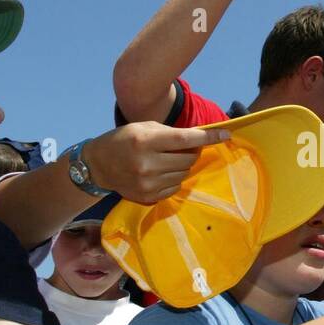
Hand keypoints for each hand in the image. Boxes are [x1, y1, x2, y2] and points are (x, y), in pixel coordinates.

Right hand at [86, 122, 230, 202]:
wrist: (97, 166)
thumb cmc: (123, 140)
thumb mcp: (143, 128)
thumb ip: (170, 133)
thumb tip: (199, 139)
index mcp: (146, 141)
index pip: (185, 139)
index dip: (208, 136)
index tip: (226, 134)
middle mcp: (147, 163)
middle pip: (188, 158)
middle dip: (192, 151)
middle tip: (184, 147)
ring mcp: (148, 183)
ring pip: (183, 173)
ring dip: (182, 165)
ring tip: (168, 159)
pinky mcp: (148, 196)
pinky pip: (175, 187)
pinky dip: (174, 178)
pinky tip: (161, 172)